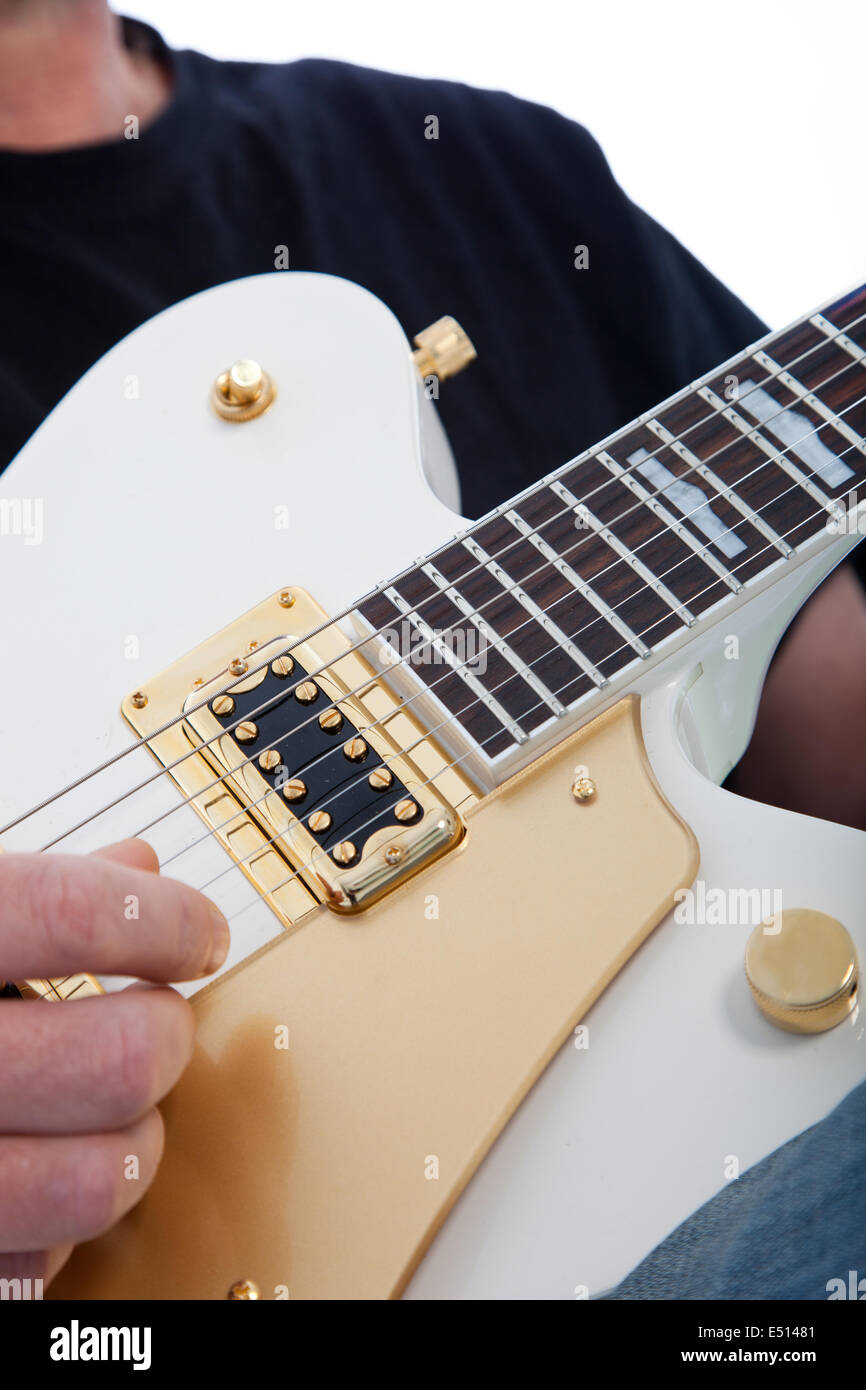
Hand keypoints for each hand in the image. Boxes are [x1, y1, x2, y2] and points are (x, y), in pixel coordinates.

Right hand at [0, 838, 228, 1289]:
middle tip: (156, 1020)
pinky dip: (60, 1225)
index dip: (163, 918)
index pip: (71, 913)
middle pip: (114, 1056)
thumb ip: (22, 888)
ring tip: (119, 1110)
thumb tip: (136, 863)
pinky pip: (32, 1262)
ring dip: (135, 1141)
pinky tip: (38, 1174)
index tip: (196, 932)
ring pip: (94, 1179)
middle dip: (162, 1036)